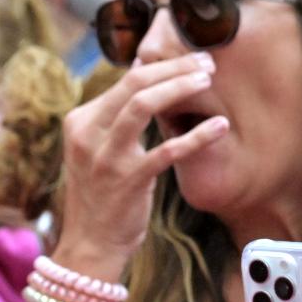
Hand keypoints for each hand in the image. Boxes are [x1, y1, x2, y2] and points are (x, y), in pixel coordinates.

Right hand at [54, 52, 227, 269]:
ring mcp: (106, 156)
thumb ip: (117, 114)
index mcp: (81, 121)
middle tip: (207, 61)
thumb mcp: (100, 149)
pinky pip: (167, 151)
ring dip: (179, 88)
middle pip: (133, 84)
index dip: (162, 66)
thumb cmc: (104, 194)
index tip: (192, 59)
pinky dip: (197, 136)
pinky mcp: (128, 179)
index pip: (125, 81)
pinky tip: (221, 127)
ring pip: (142, 106)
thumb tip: (140, 70)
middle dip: (173, 68)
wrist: (91, 243)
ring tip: (208, 80)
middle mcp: (88, 133)